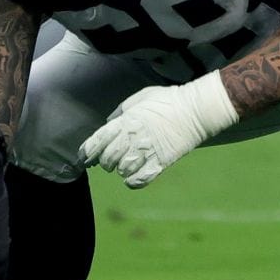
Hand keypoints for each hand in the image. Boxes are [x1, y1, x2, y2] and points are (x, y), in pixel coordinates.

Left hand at [80, 73, 239, 188]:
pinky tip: (133, 178)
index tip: (84, 157)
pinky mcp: (161, 163)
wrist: (195, 110)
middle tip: (109, 159)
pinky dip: (133, 182)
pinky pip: (140, 180)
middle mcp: (133, 138)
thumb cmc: (167, 100)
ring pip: (122, 171)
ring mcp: (147, 152)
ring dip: (120, 170)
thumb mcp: (139, 98)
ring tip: (125, 165)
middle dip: (105, 161)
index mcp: (126, 121)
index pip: (98, 141)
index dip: (88, 152)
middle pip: (108, 159)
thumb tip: (109, 123)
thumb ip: (121, 111)